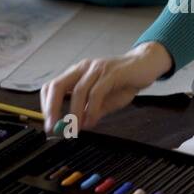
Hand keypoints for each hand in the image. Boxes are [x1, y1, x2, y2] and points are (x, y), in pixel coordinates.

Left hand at [39, 41, 172, 132]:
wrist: (146, 65)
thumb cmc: (124, 81)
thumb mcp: (105, 100)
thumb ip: (92, 111)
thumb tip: (79, 125)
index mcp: (77, 73)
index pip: (52, 87)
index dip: (46, 105)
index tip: (49, 123)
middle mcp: (83, 68)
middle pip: (57, 86)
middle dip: (52, 109)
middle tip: (54, 128)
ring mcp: (97, 69)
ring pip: (77, 91)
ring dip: (74, 113)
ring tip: (76, 128)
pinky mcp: (112, 72)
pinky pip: (97, 92)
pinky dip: (92, 109)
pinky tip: (92, 121)